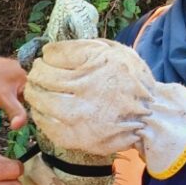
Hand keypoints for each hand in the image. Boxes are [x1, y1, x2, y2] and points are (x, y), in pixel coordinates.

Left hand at [25, 38, 185, 178]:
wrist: (152, 116)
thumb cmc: (132, 81)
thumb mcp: (118, 51)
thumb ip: (88, 46)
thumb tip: (53, 50)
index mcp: (97, 63)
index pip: (55, 54)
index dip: (48, 54)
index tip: (48, 56)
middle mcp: (87, 88)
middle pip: (44, 76)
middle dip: (37, 72)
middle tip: (37, 72)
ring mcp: (81, 115)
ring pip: (42, 100)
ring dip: (33, 93)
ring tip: (34, 90)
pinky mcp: (78, 137)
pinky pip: (47, 124)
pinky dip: (40, 115)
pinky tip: (41, 110)